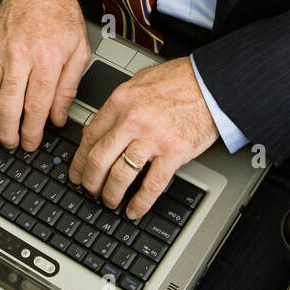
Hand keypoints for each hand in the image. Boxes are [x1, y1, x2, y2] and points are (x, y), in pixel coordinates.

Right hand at [0, 0, 90, 151]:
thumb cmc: (60, 14)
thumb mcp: (79, 50)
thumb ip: (69, 87)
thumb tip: (59, 117)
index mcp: (46, 58)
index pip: (35, 105)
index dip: (31, 131)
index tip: (31, 143)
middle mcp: (19, 56)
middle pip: (7, 105)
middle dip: (7, 132)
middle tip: (11, 144)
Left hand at [67, 57, 218, 219]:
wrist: (212, 83)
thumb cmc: (181, 79)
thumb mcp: (141, 80)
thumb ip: (123, 102)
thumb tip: (107, 122)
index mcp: (121, 100)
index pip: (90, 135)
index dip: (80, 159)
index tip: (77, 171)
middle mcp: (133, 120)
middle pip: (99, 158)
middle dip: (90, 181)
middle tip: (89, 190)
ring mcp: (152, 138)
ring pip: (120, 175)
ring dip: (111, 194)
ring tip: (110, 201)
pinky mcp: (173, 153)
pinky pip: (151, 185)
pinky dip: (140, 202)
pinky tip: (134, 209)